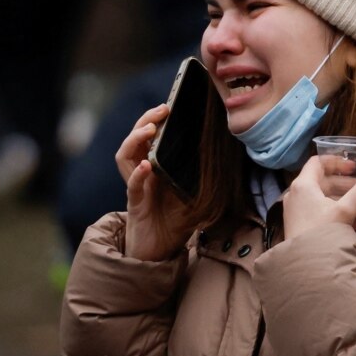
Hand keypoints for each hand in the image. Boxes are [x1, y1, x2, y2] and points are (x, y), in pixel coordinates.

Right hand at [116, 104, 191, 260]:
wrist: (160, 252)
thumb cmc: (177, 222)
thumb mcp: (197, 195)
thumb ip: (205, 179)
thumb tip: (230, 161)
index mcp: (156, 167)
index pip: (151, 137)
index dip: (157, 118)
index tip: (172, 103)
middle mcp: (143, 173)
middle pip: (136, 139)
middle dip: (147, 120)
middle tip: (163, 108)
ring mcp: (136, 187)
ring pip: (126, 156)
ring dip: (135, 139)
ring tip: (150, 129)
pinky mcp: (135, 205)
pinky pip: (132, 186)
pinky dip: (138, 175)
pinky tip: (147, 166)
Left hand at [283, 155, 355, 240]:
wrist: (305, 265)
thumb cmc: (322, 232)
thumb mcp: (346, 209)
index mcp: (303, 185)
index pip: (318, 162)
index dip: (337, 162)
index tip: (354, 168)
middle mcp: (295, 195)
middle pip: (324, 182)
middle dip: (347, 186)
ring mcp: (296, 211)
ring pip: (324, 199)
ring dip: (346, 202)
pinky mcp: (300, 225)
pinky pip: (320, 213)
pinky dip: (338, 213)